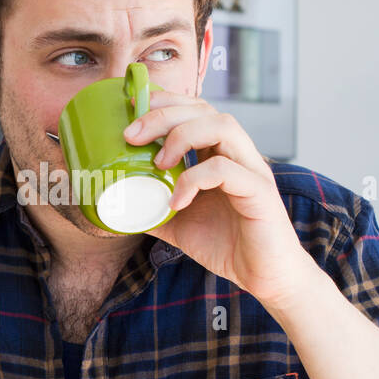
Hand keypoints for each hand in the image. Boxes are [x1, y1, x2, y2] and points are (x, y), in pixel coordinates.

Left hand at [124, 90, 313, 312]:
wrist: (263, 277)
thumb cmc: (227, 245)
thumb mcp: (178, 224)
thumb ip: (151, 209)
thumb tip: (115, 207)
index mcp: (220, 154)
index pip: (195, 109)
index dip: (164, 101)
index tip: (131, 108)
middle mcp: (238, 154)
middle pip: (204, 110)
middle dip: (163, 114)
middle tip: (131, 135)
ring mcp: (252, 170)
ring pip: (222, 126)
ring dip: (182, 136)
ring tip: (157, 163)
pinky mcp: (260, 192)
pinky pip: (225, 170)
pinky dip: (194, 180)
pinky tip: (176, 202)